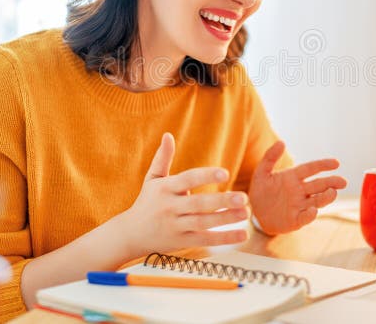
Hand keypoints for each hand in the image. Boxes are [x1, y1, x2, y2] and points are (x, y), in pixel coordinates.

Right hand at [122, 133, 249, 255]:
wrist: (130, 234)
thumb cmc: (146, 202)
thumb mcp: (152, 179)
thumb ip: (162, 158)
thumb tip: (168, 135)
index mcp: (165, 188)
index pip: (188, 179)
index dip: (206, 176)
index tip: (225, 172)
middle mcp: (170, 207)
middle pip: (198, 204)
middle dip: (222, 201)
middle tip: (244, 197)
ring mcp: (176, 226)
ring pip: (203, 223)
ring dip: (226, 219)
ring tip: (246, 213)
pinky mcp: (181, 242)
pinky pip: (205, 240)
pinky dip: (224, 238)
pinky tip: (242, 233)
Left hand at [248, 141, 346, 234]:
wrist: (255, 213)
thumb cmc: (261, 191)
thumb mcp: (261, 172)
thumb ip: (270, 157)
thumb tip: (281, 142)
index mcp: (293, 177)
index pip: (311, 169)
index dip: (323, 165)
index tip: (336, 163)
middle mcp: (300, 190)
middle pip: (319, 184)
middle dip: (331, 183)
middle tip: (343, 182)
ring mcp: (300, 205)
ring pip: (317, 200)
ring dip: (326, 197)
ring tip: (333, 193)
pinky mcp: (296, 220)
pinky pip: (305, 217)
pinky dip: (310, 214)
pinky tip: (313, 210)